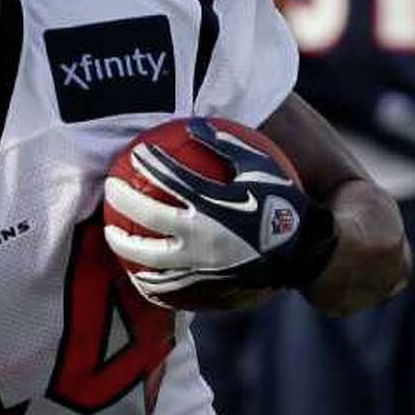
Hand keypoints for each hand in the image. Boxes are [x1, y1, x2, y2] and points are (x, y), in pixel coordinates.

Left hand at [103, 141, 335, 304]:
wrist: (304, 253)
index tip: (134, 153)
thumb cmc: (282, 203)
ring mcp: (198, 266)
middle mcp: (199, 236)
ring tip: (112, 234)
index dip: (148, 163)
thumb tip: (195, 125)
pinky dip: (148, 281)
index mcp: (212, 203)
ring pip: (148, 258)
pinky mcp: (202, 289)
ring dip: (124, 244)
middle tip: (110, 189)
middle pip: (147, 217)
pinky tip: (136, 274)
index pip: (168, 179)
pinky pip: (167, 288)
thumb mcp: (259, 167)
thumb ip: (226, 145)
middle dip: (123, 200)